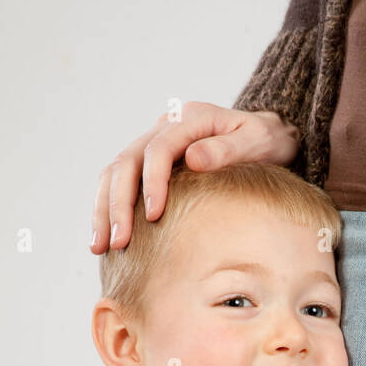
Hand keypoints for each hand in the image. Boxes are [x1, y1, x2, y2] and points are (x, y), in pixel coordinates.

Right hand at [90, 102, 301, 252]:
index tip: (154, 215)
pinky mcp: (149, 161)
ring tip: (101, 247)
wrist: (264, 136)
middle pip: (126, 161)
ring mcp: (153, 142)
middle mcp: (165, 126)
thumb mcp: (257, 142)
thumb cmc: (264, 143)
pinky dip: (109, 209)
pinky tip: (105, 237)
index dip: (152, 182)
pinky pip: (120, 182)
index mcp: (189, 118)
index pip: (158, 149)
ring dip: (104, 210)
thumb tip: (192, 159)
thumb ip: (228, 149)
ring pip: (115, 172)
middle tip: (119, 242)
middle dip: (119, 204)